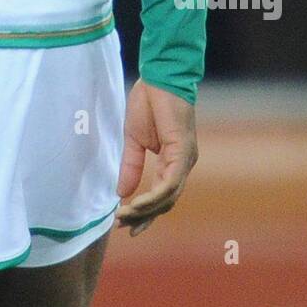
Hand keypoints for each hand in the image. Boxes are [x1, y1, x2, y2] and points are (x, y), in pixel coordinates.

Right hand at [115, 79, 197, 235]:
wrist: (158, 78)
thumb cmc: (148, 103)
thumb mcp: (134, 140)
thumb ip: (130, 166)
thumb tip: (122, 192)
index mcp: (173, 162)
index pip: (162, 195)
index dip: (145, 212)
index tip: (127, 224)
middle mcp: (183, 164)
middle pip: (166, 202)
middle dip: (145, 218)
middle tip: (126, 229)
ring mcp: (185, 159)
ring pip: (169, 197)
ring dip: (146, 210)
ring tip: (126, 217)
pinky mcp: (182, 152)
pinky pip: (170, 183)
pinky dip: (154, 196)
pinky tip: (137, 204)